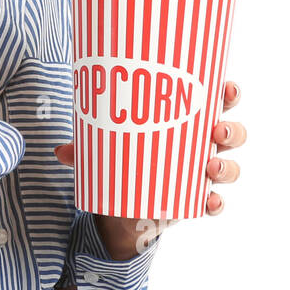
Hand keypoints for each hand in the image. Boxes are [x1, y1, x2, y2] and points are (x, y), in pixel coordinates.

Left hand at [53, 80, 245, 255]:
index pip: (217, 102)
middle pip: (231, 133)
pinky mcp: (194, 199)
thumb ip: (85, 148)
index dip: (229, 94)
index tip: (226, 87)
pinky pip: (213, 201)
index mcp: (187, 120)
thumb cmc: (124, 156)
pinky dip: (215, 202)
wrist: (124, 202)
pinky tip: (210, 201)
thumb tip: (58, 150)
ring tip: (211, 166)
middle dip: (232, 130)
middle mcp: (201, 145)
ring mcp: (201, 174)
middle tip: (217, 130)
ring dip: (227, 166)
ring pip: (229, 168)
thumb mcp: (105, 146)